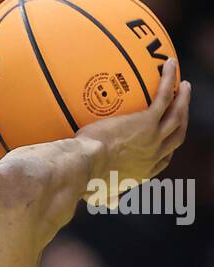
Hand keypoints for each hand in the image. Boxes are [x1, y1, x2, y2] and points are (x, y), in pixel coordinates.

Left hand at [78, 58, 188, 200]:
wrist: (83, 168)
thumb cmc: (83, 181)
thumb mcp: (98, 194)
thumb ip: (103, 196)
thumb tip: (99, 202)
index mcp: (142, 173)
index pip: (161, 161)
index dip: (166, 150)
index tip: (164, 143)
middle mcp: (153, 156)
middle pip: (176, 136)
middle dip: (181, 121)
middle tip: (181, 108)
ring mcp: (153, 138)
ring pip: (176, 115)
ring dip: (183, 99)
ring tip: (183, 85)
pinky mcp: (147, 122)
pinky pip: (163, 96)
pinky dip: (169, 79)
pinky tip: (168, 64)